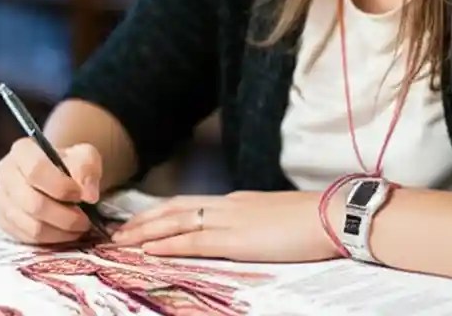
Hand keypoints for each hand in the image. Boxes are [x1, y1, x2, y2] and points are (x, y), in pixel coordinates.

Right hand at [0, 137, 102, 244]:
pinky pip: (28, 238)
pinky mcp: (2, 221)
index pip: (36, 170)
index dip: (61, 187)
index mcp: (22, 151)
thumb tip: (88, 195)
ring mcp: (1, 199)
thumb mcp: (85, 157)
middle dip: (66, 217)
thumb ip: (88, 169)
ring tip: (79, 227)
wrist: (58, 176)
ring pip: (31, 226)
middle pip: (33, 203)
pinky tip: (65, 232)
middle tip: (86, 219)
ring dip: (61, 231)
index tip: (81, 196)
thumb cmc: (70, 165)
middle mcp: (5, 173)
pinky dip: (52, 239)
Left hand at [110, 190, 343, 262]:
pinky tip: (147, 250)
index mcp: (235, 202)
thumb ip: (253, 223)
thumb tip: (243, 231)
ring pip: (175, 222)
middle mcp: (226, 206)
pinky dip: (166, 244)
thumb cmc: (313, 221)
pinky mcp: (235, 239)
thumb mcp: (274, 218)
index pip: (188, 204)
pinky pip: (192, 241)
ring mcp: (229, 220)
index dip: (161, 212)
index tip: (139, 220)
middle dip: (143, 220)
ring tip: (121, 241)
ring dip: (144, 232)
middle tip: (118, 231)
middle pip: (173, 209)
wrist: (333, 216)